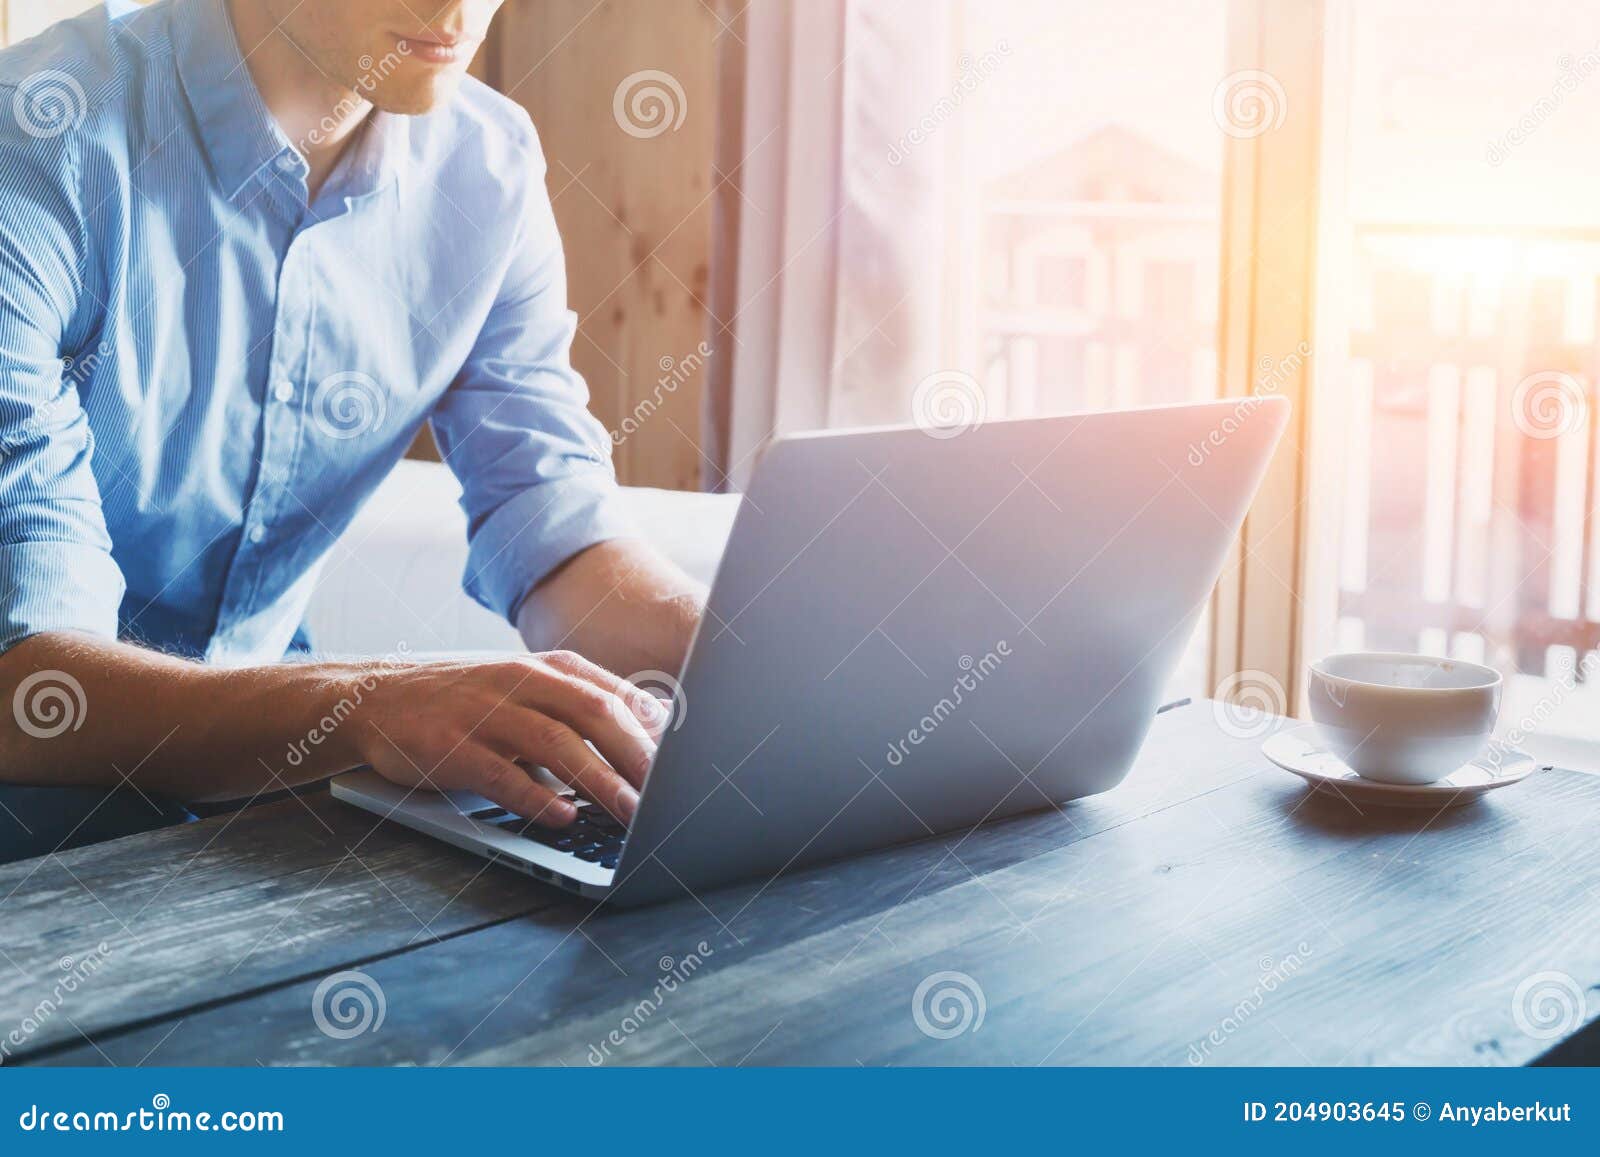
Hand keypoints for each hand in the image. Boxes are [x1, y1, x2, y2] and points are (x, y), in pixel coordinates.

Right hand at [350, 651, 667, 826]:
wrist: (376, 697)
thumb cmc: (467, 701)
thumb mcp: (528, 689)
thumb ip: (582, 706)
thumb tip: (654, 731)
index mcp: (548, 667)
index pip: (615, 694)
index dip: (654, 730)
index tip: (687, 763)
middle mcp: (522, 682)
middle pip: (595, 714)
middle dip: (638, 756)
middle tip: (671, 794)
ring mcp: (486, 713)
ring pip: (556, 744)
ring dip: (600, 782)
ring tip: (632, 813)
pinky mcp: (452, 746)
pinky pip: (501, 773)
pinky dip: (535, 796)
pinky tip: (563, 817)